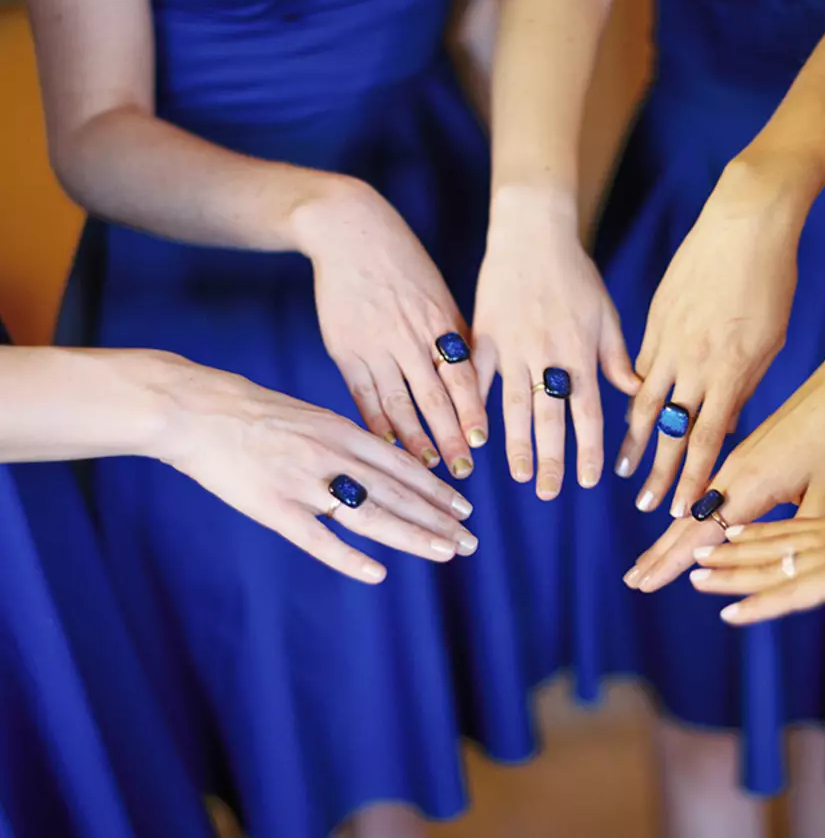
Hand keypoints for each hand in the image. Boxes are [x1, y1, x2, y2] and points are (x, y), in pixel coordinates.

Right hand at [154, 356, 477, 582]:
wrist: (196, 409)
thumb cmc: (252, 412)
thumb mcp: (311, 416)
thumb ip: (346, 441)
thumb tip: (380, 462)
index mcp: (342, 431)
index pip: (402, 465)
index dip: (436, 489)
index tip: (465, 508)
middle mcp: (332, 456)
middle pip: (397, 493)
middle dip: (438, 518)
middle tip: (471, 540)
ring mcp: (304, 483)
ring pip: (370, 515)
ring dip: (412, 536)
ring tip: (446, 552)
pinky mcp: (273, 508)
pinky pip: (317, 539)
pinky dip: (348, 557)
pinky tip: (377, 573)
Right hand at [296, 177, 487, 478]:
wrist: (351, 232)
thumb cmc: (405, 265)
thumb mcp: (439, 296)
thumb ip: (454, 337)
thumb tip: (476, 378)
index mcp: (439, 323)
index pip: (461, 376)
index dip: (471, 410)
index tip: (481, 442)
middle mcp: (410, 337)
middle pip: (434, 398)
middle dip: (450, 437)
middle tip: (462, 470)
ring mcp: (375, 345)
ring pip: (398, 402)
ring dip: (413, 439)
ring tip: (426, 466)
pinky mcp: (346, 349)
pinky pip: (363, 394)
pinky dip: (375, 422)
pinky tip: (385, 445)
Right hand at [472, 186, 639, 499]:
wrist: (532, 233)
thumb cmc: (575, 274)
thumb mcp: (606, 314)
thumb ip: (617, 358)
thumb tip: (638, 394)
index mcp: (580, 353)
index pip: (587, 413)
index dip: (588, 450)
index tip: (588, 481)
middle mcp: (546, 356)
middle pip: (549, 419)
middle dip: (550, 460)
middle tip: (548, 493)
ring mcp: (512, 347)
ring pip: (514, 406)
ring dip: (515, 444)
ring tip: (517, 475)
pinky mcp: (483, 336)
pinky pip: (478, 378)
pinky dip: (476, 406)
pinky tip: (475, 434)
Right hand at [616, 159, 802, 517]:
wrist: (744, 220)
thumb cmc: (771, 279)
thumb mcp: (769, 339)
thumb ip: (744, 384)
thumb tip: (725, 423)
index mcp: (732, 370)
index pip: (710, 440)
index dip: (694, 478)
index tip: (683, 510)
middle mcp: (695, 362)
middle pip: (673, 431)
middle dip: (659, 474)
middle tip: (647, 507)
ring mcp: (669, 341)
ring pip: (645, 403)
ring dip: (633, 441)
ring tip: (619, 468)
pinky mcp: (654, 320)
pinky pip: (639, 367)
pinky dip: (633, 395)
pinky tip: (626, 414)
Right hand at [624, 337, 824, 591]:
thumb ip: (801, 532)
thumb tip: (785, 568)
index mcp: (750, 484)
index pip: (701, 535)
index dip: (672, 563)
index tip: (645, 585)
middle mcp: (733, 472)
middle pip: (685, 522)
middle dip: (658, 554)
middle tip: (633, 582)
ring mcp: (737, 462)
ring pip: (693, 507)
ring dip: (669, 537)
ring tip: (649, 563)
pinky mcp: (746, 455)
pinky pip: (707, 491)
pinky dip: (689, 515)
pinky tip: (683, 524)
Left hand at [687, 492, 824, 623]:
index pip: (792, 528)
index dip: (760, 532)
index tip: (733, 532)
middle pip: (769, 546)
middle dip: (731, 554)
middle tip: (697, 556)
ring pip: (767, 569)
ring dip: (730, 577)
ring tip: (695, 578)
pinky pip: (787, 596)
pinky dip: (757, 606)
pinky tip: (729, 614)